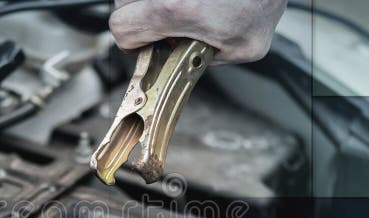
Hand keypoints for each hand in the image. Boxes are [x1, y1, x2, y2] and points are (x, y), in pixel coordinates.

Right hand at [109, 0, 287, 63]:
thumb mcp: (246, 45)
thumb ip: (208, 58)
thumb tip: (186, 60)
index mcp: (177, 10)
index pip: (122, 29)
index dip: (133, 40)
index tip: (145, 42)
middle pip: (124, 3)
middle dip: (144, 15)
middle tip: (173, 19)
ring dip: (155, 1)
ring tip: (189, 3)